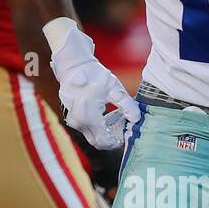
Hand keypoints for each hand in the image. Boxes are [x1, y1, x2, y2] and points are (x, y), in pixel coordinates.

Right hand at [50, 27, 140, 150]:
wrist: (74, 66)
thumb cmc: (94, 75)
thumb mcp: (114, 88)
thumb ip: (127, 105)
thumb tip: (136, 119)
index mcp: (89, 117)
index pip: (104, 141)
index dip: (117, 141)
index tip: (127, 133)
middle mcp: (79, 122)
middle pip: (98, 141)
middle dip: (112, 136)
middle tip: (123, 126)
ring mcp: (73, 121)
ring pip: (92, 134)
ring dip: (105, 130)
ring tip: (116, 117)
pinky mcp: (72, 117)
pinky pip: (86, 128)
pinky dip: (98, 125)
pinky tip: (106, 114)